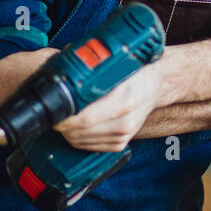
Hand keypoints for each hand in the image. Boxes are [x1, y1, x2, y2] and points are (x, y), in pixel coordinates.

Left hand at [54, 58, 168, 152]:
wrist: (158, 83)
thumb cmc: (137, 71)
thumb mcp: (117, 64)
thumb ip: (91, 69)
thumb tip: (65, 69)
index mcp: (124, 100)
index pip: (84, 118)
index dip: (63, 118)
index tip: (53, 110)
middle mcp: (125, 121)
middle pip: (78, 132)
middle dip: (60, 124)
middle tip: (55, 111)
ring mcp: (123, 134)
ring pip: (79, 141)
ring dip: (66, 131)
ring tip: (65, 116)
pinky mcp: (120, 143)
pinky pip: (87, 146)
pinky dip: (77, 137)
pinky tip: (77, 124)